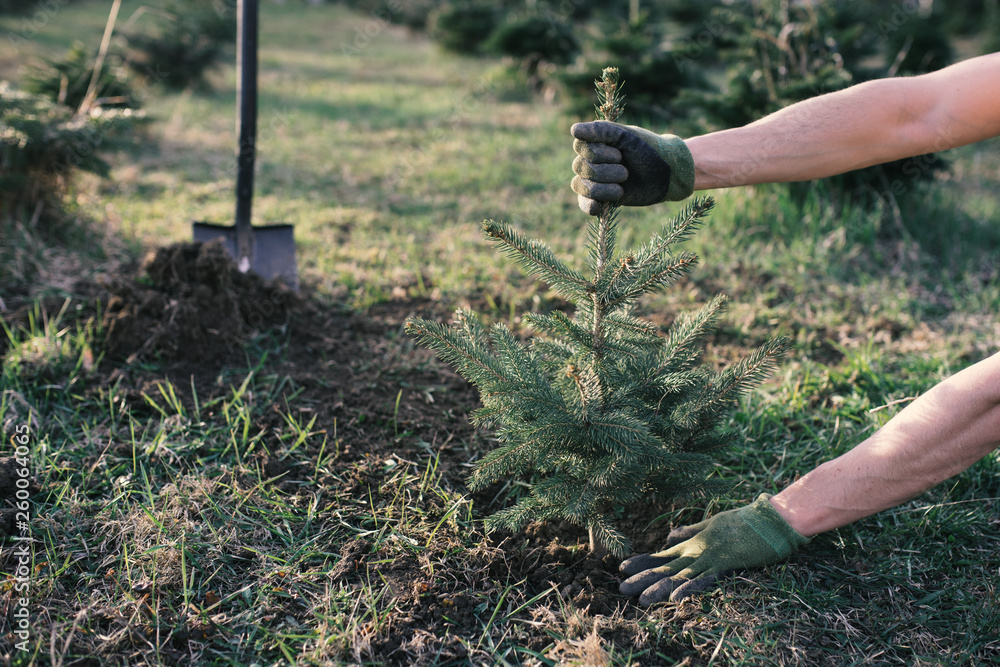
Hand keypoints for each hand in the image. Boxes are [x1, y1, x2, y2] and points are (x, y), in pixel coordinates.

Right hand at [570, 121, 694, 214]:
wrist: (666, 174)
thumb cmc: (648, 150)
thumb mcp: (627, 137)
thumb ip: (601, 131)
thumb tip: (573, 129)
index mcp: (596, 142)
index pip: (580, 147)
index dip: (597, 153)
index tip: (620, 154)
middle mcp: (591, 160)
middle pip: (580, 167)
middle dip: (604, 172)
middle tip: (626, 172)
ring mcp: (594, 179)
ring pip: (580, 186)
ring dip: (601, 188)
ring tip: (621, 189)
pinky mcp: (601, 198)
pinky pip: (583, 203)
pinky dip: (588, 205)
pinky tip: (598, 207)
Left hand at [619, 495, 809, 604]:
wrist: (770, 518)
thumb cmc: (745, 521)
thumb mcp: (712, 524)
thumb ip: (690, 531)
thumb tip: (670, 536)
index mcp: (694, 542)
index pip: (662, 554)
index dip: (643, 561)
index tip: (623, 567)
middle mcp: (697, 549)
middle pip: (665, 566)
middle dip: (643, 578)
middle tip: (622, 589)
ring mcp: (710, 555)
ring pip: (680, 574)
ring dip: (660, 587)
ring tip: (642, 600)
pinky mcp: (726, 561)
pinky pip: (705, 577)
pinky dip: (690, 586)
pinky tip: (676, 597)